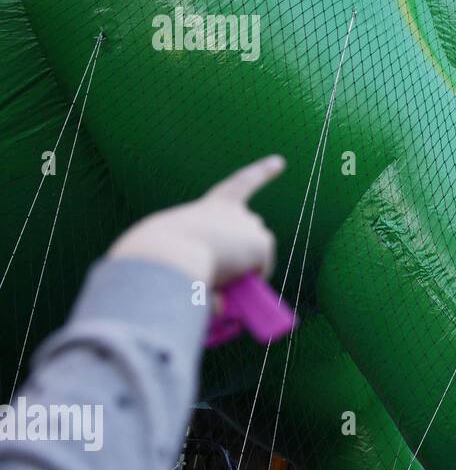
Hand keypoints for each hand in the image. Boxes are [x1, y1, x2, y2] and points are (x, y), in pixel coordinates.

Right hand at [108, 155, 285, 286]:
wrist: (166, 254)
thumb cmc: (160, 258)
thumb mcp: (181, 260)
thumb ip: (204, 276)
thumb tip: (221, 307)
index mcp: (212, 207)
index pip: (243, 183)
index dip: (263, 172)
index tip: (280, 162)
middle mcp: (236, 211)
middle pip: (252, 234)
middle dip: (244, 251)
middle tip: (222, 267)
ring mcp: (251, 225)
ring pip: (255, 255)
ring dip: (244, 268)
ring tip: (217, 275)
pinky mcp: (261, 242)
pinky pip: (261, 273)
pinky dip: (250, 281)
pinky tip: (232, 280)